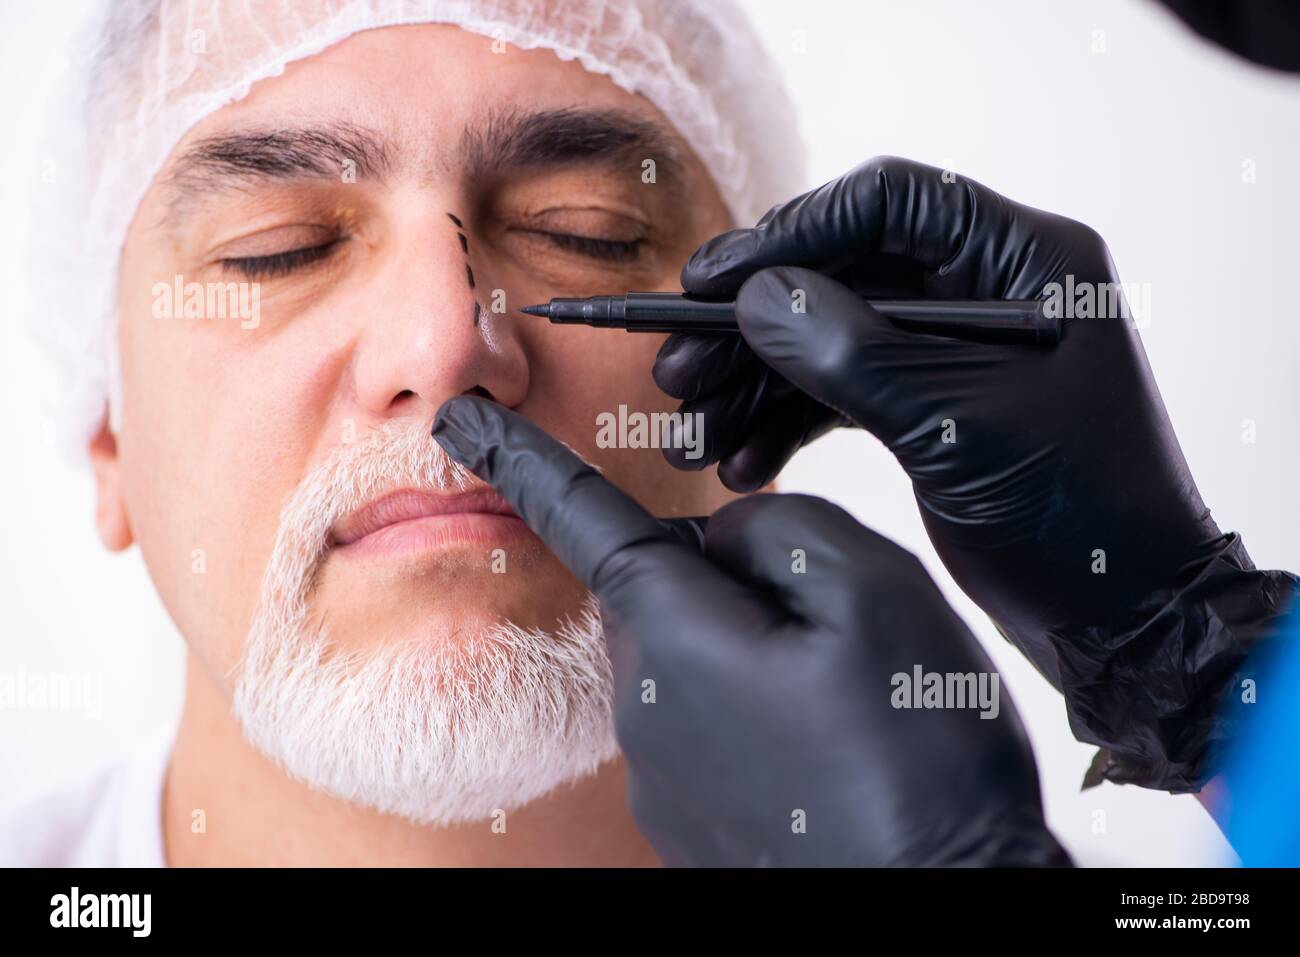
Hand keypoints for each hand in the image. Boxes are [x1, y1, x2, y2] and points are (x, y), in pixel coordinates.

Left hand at [432, 395, 1068, 866]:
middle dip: (729, 583)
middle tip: (834, 629)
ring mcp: (662, 776)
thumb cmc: (919, 757)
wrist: (945, 899)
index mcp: (678, 636)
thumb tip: (724, 539)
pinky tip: (831, 754)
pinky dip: (758, 718)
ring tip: (849, 706)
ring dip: (753, 656)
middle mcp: (644, 709)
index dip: (521, 460)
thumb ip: (777, 530)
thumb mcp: (873, 594)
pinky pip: (707, 729)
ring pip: (692, 661)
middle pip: (663, 593)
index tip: (459, 423)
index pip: (580, 521)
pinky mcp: (689, 820)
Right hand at [655, 156, 1296, 790]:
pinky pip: (840, 394)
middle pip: (841, 276)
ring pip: (828, 340)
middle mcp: (985, 290)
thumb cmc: (1076, 514)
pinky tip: (740, 465)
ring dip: (753, 387)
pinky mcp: (929, 405)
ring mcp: (952, 351)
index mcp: (1021, 262)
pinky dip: (787, 426)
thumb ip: (852, 353)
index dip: (789, 234)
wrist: (1124, 615)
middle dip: (751, 330)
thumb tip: (754, 298)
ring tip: (690, 440)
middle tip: (677, 375)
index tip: (708, 283)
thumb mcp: (957, 424)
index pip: (888, 205)